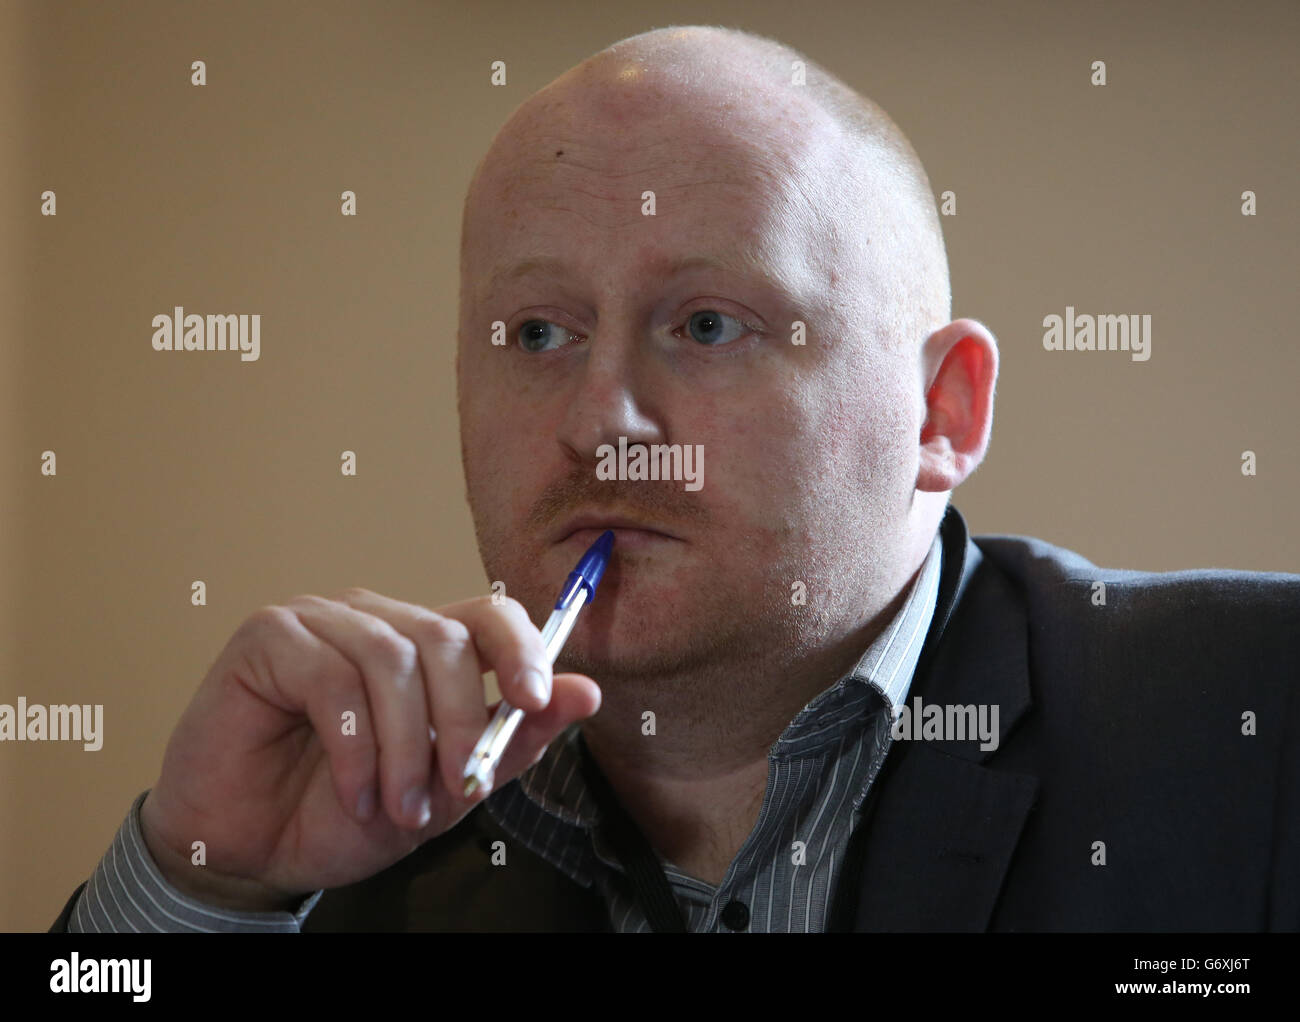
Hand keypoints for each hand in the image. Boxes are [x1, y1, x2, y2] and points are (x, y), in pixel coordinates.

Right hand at [138, 589, 600, 910]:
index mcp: (423, 646)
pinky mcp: (269, 637)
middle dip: (462, 722)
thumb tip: (588, 692)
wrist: (249, 851)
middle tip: (458, 791)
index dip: (523, 647)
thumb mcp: (444, 791)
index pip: (489, 616)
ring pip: (392, 660)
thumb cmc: (341, 813)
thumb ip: (510, 741)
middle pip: (447, 638)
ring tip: (398, 806)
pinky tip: (352, 790)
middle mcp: (377, 621)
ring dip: (405, 747)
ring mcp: (321, 620)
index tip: (538, 699)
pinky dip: (353, 745)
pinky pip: (331, 677)